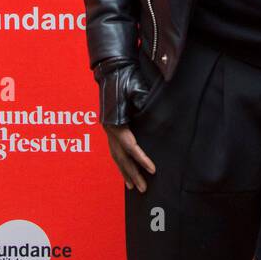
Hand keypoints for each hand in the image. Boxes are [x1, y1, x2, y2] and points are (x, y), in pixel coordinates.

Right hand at [94, 58, 157, 191]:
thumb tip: (150, 108)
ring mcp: (108, 129)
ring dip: (125, 172)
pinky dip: (121, 163)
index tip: (153, 170)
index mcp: (115, 122)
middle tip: (144, 189)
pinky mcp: (110, 128)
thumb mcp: (135, 87)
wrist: (110, 70)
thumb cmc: (124, 78)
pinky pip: (115, 150)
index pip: (129, 146)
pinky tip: (126, 172)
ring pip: (115, 156)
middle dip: (132, 173)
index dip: (141, 159)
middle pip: (121, 157)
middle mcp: (109, 128)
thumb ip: (142, 99)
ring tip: (134, 187)